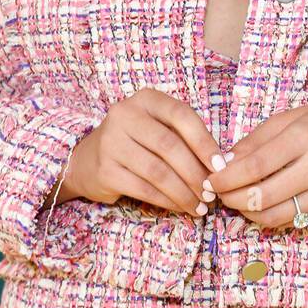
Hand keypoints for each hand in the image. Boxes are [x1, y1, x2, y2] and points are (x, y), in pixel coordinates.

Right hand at [63, 88, 221, 223]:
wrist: (86, 160)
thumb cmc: (135, 143)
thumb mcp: (157, 128)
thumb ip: (184, 138)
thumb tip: (220, 165)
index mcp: (145, 100)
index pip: (181, 115)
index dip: (204, 142)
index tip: (220, 166)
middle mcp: (124, 115)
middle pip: (170, 146)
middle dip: (196, 173)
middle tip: (212, 193)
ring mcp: (111, 142)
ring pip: (158, 171)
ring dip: (184, 193)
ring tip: (200, 206)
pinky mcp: (105, 170)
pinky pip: (144, 189)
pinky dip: (167, 201)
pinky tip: (181, 207)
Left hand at [203, 99, 307, 230]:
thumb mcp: (295, 116)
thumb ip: (258, 139)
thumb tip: (225, 161)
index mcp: (306, 136)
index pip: (255, 166)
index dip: (226, 177)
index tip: (211, 179)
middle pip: (262, 196)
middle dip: (231, 198)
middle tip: (218, 192)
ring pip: (275, 215)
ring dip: (247, 212)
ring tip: (235, 200)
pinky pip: (291, 221)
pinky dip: (268, 217)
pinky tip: (258, 205)